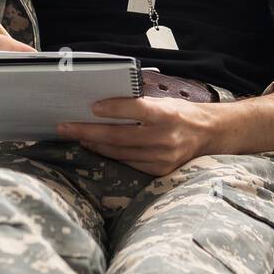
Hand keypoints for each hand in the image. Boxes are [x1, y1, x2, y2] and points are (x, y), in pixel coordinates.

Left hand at [59, 97, 219, 175]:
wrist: (208, 135)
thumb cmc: (181, 114)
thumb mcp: (164, 102)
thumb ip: (139, 104)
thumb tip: (103, 104)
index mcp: (168, 114)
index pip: (136, 109)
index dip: (113, 108)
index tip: (92, 106)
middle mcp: (166, 137)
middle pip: (120, 136)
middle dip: (88, 131)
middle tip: (65, 127)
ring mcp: (163, 158)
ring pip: (120, 152)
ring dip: (95, 144)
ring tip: (77, 136)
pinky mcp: (160, 171)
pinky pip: (128, 163)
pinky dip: (110, 155)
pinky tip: (97, 147)